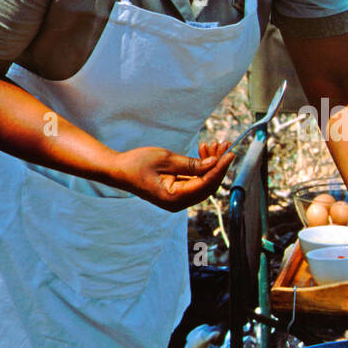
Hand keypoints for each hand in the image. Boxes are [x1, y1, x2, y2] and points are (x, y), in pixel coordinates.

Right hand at [111, 139, 233, 210]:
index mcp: (174, 198)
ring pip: (203, 182)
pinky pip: (195, 181)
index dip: (220, 169)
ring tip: (212, 145)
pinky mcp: (177, 191)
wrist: (118, 170)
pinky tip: (203, 151)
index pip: (205, 184)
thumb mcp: (166, 159)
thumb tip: (214, 163)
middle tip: (223, 145)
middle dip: (217, 165)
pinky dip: (201, 167)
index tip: (230, 154)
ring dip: (210, 164)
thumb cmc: (137, 164)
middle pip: (208, 185)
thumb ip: (191, 164)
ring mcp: (178, 199)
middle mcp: (178, 203)